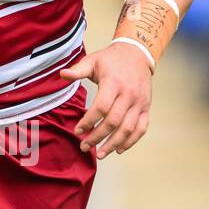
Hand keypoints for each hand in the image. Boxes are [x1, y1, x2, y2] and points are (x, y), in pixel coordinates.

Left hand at [60, 42, 151, 158]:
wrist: (137, 54)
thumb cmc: (111, 60)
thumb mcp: (93, 60)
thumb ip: (77, 69)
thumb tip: (62, 74)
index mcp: (114, 83)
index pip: (101, 107)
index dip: (89, 121)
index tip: (78, 130)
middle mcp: (129, 94)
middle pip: (113, 121)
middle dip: (98, 137)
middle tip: (85, 146)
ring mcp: (139, 103)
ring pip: (128, 128)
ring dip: (114, 144)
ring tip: (100, 154)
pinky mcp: (146, 108)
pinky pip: (141, 129)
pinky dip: (131, 141)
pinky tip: (119, 149)